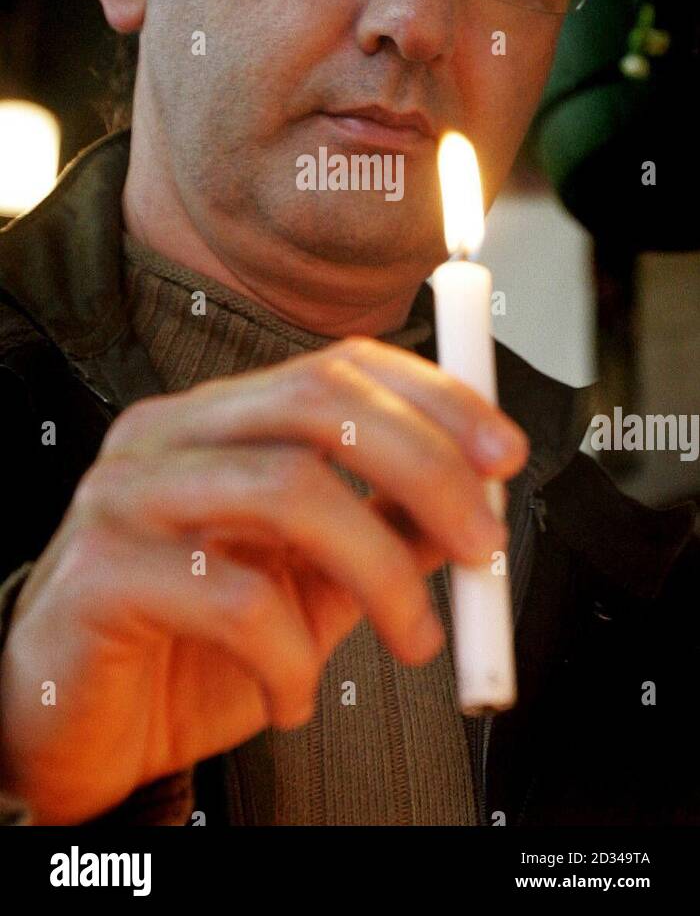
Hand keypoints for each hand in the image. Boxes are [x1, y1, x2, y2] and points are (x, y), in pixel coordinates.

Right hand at [0, 336, 526, 823]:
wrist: (76, 729)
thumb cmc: (187, 647)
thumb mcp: (308, 584)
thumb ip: (380, 533)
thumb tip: (473, 503)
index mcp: (219, 421)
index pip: (337, 368)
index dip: (433, 398)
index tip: (505, 453)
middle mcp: (168, 435)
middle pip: (317, 404)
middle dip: (426, 467)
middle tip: (485, 546)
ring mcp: (125, 495)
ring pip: (286, 488)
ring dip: (382, 571)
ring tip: (413, 640)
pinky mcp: (100, 573)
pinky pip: (230, 596)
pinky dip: (291, 657)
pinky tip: (295, 694)